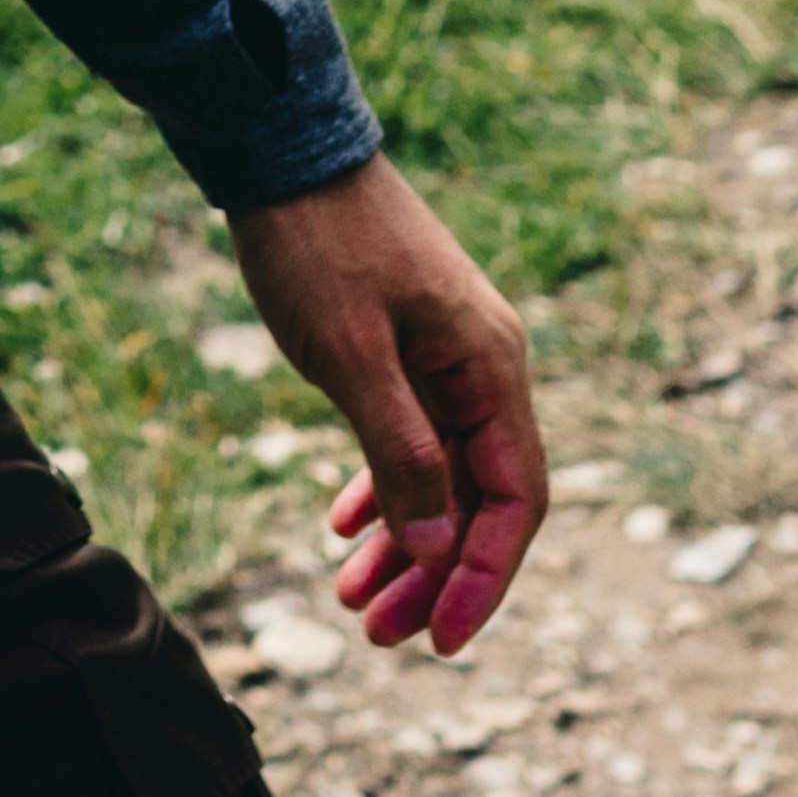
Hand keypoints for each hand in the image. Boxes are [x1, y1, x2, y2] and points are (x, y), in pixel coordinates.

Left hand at [231, 162, 548, 656]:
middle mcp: (483, 369)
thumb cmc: (317, 245)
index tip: (442, 642)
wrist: (281, 154)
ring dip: (404, 542)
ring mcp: (445, 360)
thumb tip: (440, 549)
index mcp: (490, 370)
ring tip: (351, 601)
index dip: (484, 578)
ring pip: (441, 476)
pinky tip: (343, 528)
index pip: (516, 501)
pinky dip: (380, 489)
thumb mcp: (352, 355)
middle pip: (480, 500)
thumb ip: (400, 452)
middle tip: (379, 635)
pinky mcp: (404, 350)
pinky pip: (410, 440)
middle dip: (436, 575)